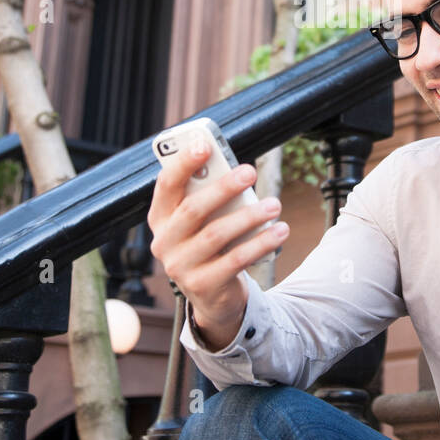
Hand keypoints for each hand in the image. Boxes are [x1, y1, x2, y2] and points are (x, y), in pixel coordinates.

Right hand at [148, 141, 289, 342]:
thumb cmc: (211, 243)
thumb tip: (237, 172)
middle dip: (223, 187)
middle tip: (250, 171)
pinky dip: (260, 243)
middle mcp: (164, 241)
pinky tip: (279, 231)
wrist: (212, 295)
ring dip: (249, 216)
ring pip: (216, 234)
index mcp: (160, 217)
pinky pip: (235, 260)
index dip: (183, 163)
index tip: (204, 144)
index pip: (166, 185)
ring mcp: (180, 266)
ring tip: (274, 204)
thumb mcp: (204, 220)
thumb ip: (210, 196)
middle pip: (192, 209)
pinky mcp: (202, 286)